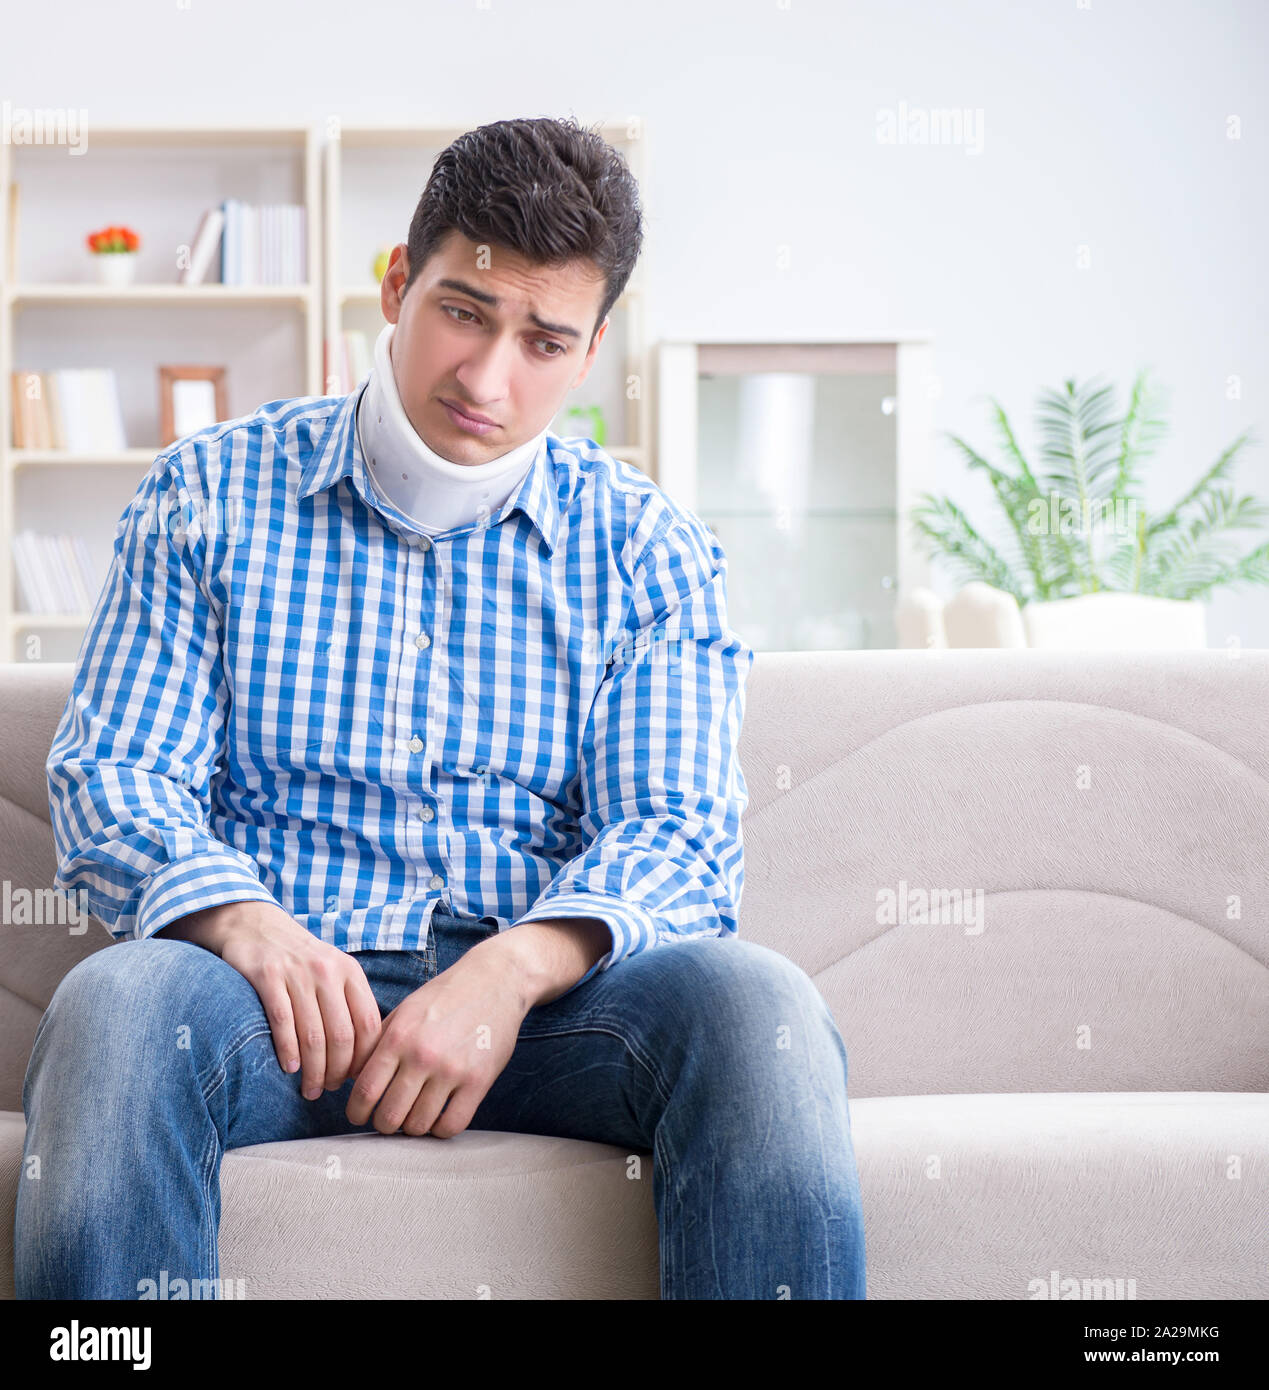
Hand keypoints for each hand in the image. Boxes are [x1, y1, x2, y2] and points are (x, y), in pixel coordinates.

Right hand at [157, 900, 381, 1099]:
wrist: (255, 926)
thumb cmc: (300, 959)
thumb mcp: (333, 970)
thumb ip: (349, 1002)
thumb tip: (365, 1055)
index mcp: (350, 972)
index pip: (368, 1023)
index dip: (365, 1058)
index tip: (356, 1079)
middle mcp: (327, 971)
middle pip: (342, 1035)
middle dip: (338, 1072)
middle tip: (330, 1090)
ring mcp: (297, 973)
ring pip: (313, 1034)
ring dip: (313, 1071)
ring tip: (310, 1090)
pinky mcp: (267, 976)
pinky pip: (282, 1022)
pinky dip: (287, 1051)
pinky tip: (289, 1068)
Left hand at [345, 938, 528, 1138]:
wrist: (496, 979)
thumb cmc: (446, 996)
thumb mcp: (405, 1010)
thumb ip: (378, 1043)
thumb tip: (354, 1078)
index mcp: (399, 1037)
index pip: (365, 1092)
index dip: (356, 1112)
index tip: (359, 1115)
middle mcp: (423, 1056)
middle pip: (388, 1116)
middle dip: (382, 1124)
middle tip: (387, 1118)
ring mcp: (452, 1070)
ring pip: (418, 1125)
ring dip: (412, 1127)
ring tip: (414, 1115)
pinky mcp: (479, 1081)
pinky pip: (452, 1125)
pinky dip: (440, 1130)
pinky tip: (438, 1117)